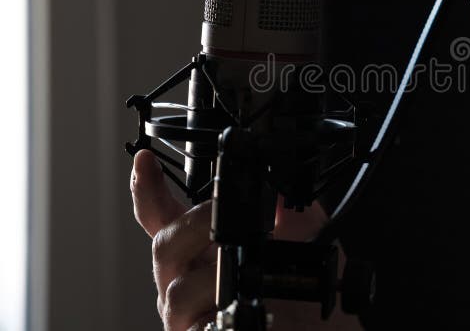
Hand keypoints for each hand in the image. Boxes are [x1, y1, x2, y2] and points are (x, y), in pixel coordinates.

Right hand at [130, 150, 360, 330]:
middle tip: (223, 221)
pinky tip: (233, 308)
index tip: (144, 161)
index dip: (148, 189)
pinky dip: (215, 316)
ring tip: (240, 274)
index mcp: (204, 248)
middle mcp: (188, 279)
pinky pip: (194, 328)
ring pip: (176, 291)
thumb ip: (289, 210)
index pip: (164, 216)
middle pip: (165, 246)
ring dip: (211, 278)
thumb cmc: (303, 291)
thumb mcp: (304, 239)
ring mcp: (189, 315)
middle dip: (193, 225)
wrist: (319, 330)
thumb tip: (279, 186)